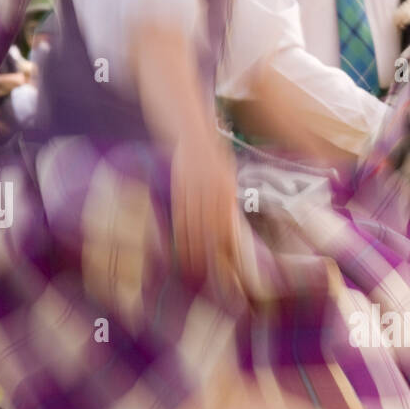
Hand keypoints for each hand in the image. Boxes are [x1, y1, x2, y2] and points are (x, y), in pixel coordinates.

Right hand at [170, 134, 241, 291]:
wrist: (192, 136)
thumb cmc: (212, 159)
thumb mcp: (226, 178)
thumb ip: (227, 200)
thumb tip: (229, 224)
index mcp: (227, 190)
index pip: (226, 224)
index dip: (223, 245)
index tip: (221, 263)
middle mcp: (213, 190)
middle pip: (210, 227)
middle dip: (206, 251)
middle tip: (203, 272)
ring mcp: (195, 189)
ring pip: (194, 223)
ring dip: (191, 246)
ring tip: (189, 264)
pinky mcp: (179, 187)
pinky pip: (180, 213)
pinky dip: (180, 230)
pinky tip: (179, 243)